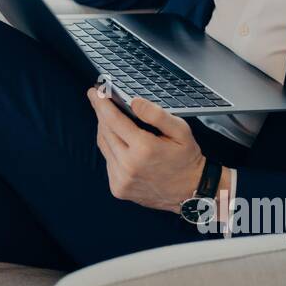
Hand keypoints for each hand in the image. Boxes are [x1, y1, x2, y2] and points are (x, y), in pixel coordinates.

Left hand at [87, 87, 205, 211]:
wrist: (190, 192)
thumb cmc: (186, 159)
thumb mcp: (181, 130)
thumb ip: (157, 114)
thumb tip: (134, 102)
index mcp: (144, 149)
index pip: (113, 120)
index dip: (101, 104)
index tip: (95, 92)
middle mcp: (129, 165)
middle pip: (105, 131)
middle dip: (101, 114)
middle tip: (100, 100)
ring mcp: (121, 179)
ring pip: (103, 146)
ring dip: (104, 130)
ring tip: (109, 118)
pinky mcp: (118, 188)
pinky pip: (108, 161)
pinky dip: (110, 148)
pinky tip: (119, 142)